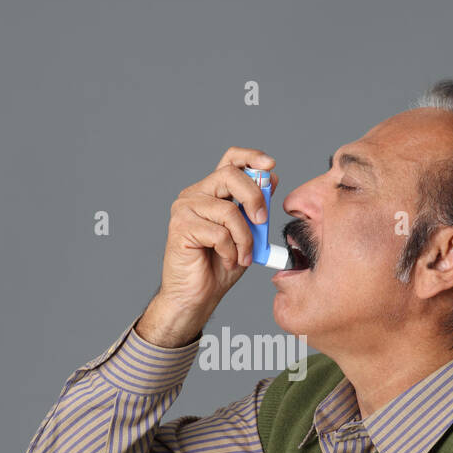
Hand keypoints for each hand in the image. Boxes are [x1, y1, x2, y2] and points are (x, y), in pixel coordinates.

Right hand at [138, 148, 278, 345]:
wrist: (197, 296)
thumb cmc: (219, 266)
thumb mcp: (248, 233)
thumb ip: (256, 208)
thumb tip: (272, 180)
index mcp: (212, 191)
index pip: (230, 160)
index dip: (251, 157)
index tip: (270, 165)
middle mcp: (195, 194)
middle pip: (230, 175)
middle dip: (254, 197)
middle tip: (262, 221)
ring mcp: (185, 209)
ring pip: (228, 210)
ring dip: (244, 238)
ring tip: (244, 256)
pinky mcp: (180, 227)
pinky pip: (219, 232)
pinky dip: (231, 250)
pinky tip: (227, 260)